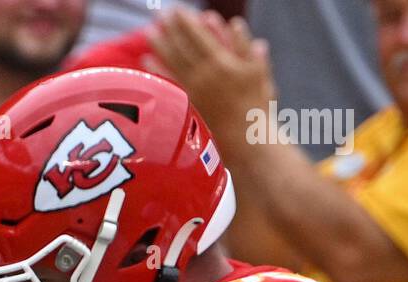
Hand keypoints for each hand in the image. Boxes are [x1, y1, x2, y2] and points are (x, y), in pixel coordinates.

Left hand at [150, 8, 274, 151]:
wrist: (247, 142)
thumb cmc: (257, 107)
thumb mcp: (260, 73)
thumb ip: (247, 48)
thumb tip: (236, 24)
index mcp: (223, 63)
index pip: (200, 36)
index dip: (187, 22)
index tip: (177, 10)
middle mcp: (205, 76)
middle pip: (183, 47)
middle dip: (171, 29)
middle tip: (160, 14)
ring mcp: (194, 92)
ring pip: (173, 64)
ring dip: (160, 46)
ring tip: (149, 32)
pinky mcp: (188, 106)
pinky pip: (170, 84)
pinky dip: (158, 70)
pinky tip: (148, 60)